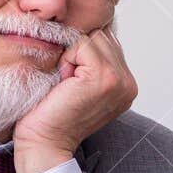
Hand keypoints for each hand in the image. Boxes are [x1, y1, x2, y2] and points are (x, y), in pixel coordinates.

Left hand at [12, 29, 136, 172]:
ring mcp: (120, 80)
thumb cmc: (52, 115)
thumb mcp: (80, 84)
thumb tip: (88, 30)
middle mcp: (128, 83)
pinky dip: (67, 59)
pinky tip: (65, 82)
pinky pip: (82, 44)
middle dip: (79, 53)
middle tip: (68, 84)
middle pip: (102, 36)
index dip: (83, 54)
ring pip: (93, 38)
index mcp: (126, 85)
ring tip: (67, 84)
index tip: (73, 82)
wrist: (44, 142)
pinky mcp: (105, 77)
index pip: (108, 42)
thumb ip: (93, 61)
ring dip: (73, 56)